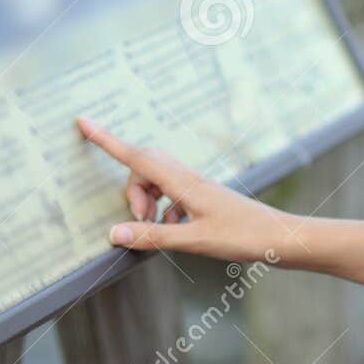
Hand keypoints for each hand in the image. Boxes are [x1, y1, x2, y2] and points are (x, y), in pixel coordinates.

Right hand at [75, 116, 290, 264]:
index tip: (83, 121)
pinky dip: (162, 211)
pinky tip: (176, 231)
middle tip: (142, 222)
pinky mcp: (202, 196)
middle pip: (142, 168)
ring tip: (159, 229)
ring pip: (155, 182)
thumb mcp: (194, 241)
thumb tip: (114, 234)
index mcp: (184, 182)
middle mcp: (188, 178)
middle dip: (131, 191)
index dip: (107, 140)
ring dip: (147, 203)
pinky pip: (170, 195)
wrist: (280, 237)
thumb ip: (153, 237)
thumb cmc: (243, 237)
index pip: (137, 157)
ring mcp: (195, 185)